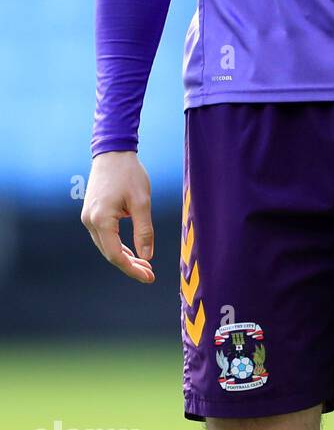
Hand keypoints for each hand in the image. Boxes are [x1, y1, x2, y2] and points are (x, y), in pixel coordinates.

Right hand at [81, 151, 155, 283]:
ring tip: (144, 264)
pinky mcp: (92, 213)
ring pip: (106, 246)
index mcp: (101, 220)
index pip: (116, 255)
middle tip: (149, 273)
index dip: (132, 269)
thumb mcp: (142, 202)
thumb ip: (144, 230)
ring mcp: (88, 217)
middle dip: (130, 265)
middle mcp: (90, 221)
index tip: (148, 276)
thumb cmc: (129, 174)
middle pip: (109, 253)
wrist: (113, 152)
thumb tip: (147, 256)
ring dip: (124, 256)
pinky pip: (104, 236)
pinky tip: (132, 251)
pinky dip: (118, 245)